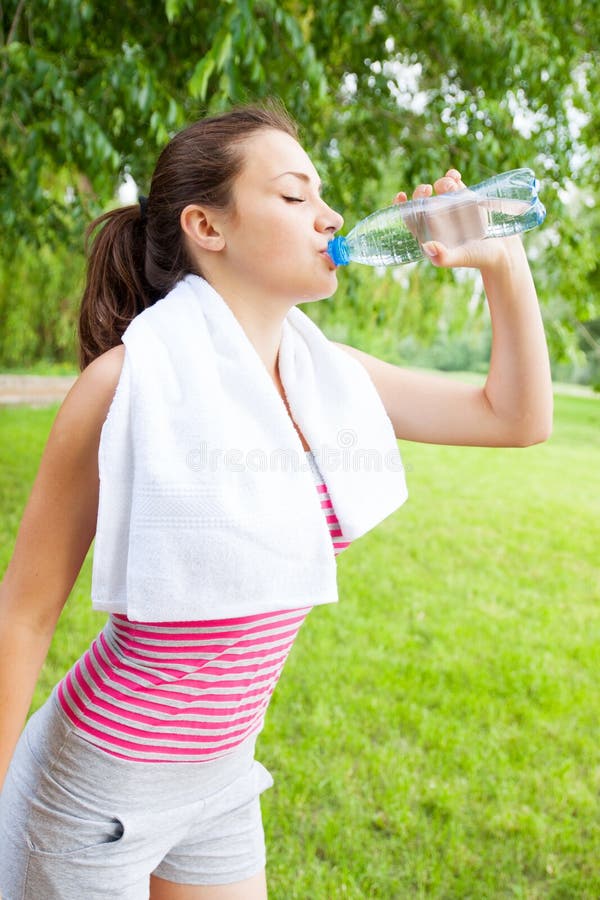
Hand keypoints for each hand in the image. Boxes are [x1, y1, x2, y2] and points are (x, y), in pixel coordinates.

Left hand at [393, 169, 522, 270]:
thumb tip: (428, 247)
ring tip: (452, 186)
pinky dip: (453, 176)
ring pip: (440, 189)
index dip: (403, 207)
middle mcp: (439, 220)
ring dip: (442, 184)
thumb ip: (444, 257)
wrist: (503, 250)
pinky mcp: (467, 199)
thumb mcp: (460, 258)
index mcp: (430, 234)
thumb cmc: (478, 258)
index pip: (411, 219)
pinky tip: (454, 175)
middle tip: (427, 189)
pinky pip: (456, 183)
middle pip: (423, 201)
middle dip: (421, 192)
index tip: (401, 195)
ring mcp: (453, 207)